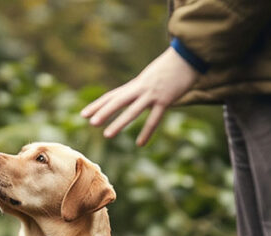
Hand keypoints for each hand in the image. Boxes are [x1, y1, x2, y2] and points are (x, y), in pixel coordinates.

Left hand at [81, 46, 200, 145]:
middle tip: (90, 123)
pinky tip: (140, 144)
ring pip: (133, 110)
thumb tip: (132, 96)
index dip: (98, 105)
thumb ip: (140, 88)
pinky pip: (154, 118)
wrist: (187, 56)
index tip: (83, 114)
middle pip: (118, 101)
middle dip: (103, 112)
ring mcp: (152, 94)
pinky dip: (147, 131)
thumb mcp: (150, 77)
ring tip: (107, 135)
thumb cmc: (169, 67)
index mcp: (135, 84)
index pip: (112, 95)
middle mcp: (140, 88)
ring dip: (119, 122)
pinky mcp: (166, 99)